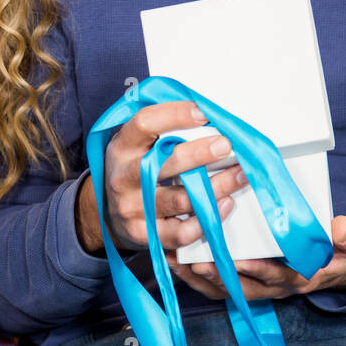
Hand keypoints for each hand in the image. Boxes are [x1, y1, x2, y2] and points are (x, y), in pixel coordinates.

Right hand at [74, 101, 248, 254]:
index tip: (203, 111)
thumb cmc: (131, 171)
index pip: (144, 124)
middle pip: (165, 163)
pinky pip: (182, 232)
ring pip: (181, 199)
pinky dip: (208, 219)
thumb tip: (207, 110)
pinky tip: (225, 203)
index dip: (175, 115)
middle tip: (226, 144)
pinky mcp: (146, 235)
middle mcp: (125, 177)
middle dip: (200, 153)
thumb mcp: (134, 144)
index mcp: (122, 147)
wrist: (104, 215)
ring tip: (241, 174)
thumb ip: (161, 129)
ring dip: (217, 187)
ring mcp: (134, 208)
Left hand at [168, 215, 345, 300]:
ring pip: (227, 288)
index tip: (239, 258)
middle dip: (218, 274)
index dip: (259, 270)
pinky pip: (220, 287)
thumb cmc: (345, 251)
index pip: (278, 277)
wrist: (341, 267)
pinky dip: (198, 278)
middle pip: (243, 286)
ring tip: (176, 260)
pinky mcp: (249, 283)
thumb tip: (339, 227)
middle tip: (194, 259)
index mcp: (303, 276)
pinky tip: (177, 261)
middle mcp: (278, 287)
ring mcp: (262, 287)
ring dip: (201, 276)